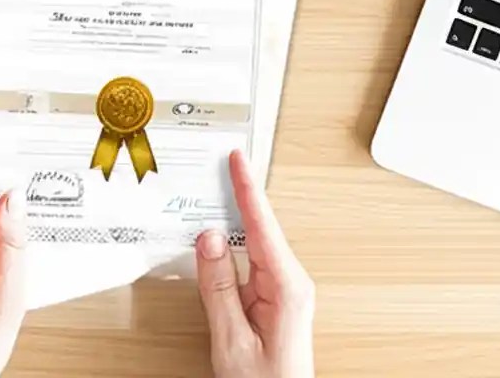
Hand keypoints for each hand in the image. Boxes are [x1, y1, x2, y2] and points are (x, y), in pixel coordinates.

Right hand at [195, 151, 314, 377]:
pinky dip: (230, 251)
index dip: (247, 189)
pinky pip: (249, 265)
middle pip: (259, 230)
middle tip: (218, 167)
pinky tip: (215, 243)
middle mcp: (291, 285)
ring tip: (210, 197)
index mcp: (287, 288)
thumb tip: (209, 241)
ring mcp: (283, 292)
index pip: (263, 227)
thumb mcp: (232, 339)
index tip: (238, 160)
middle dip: (237, 198)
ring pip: (252, 246)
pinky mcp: (272, 301)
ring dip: (231, 225)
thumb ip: (218, 289)